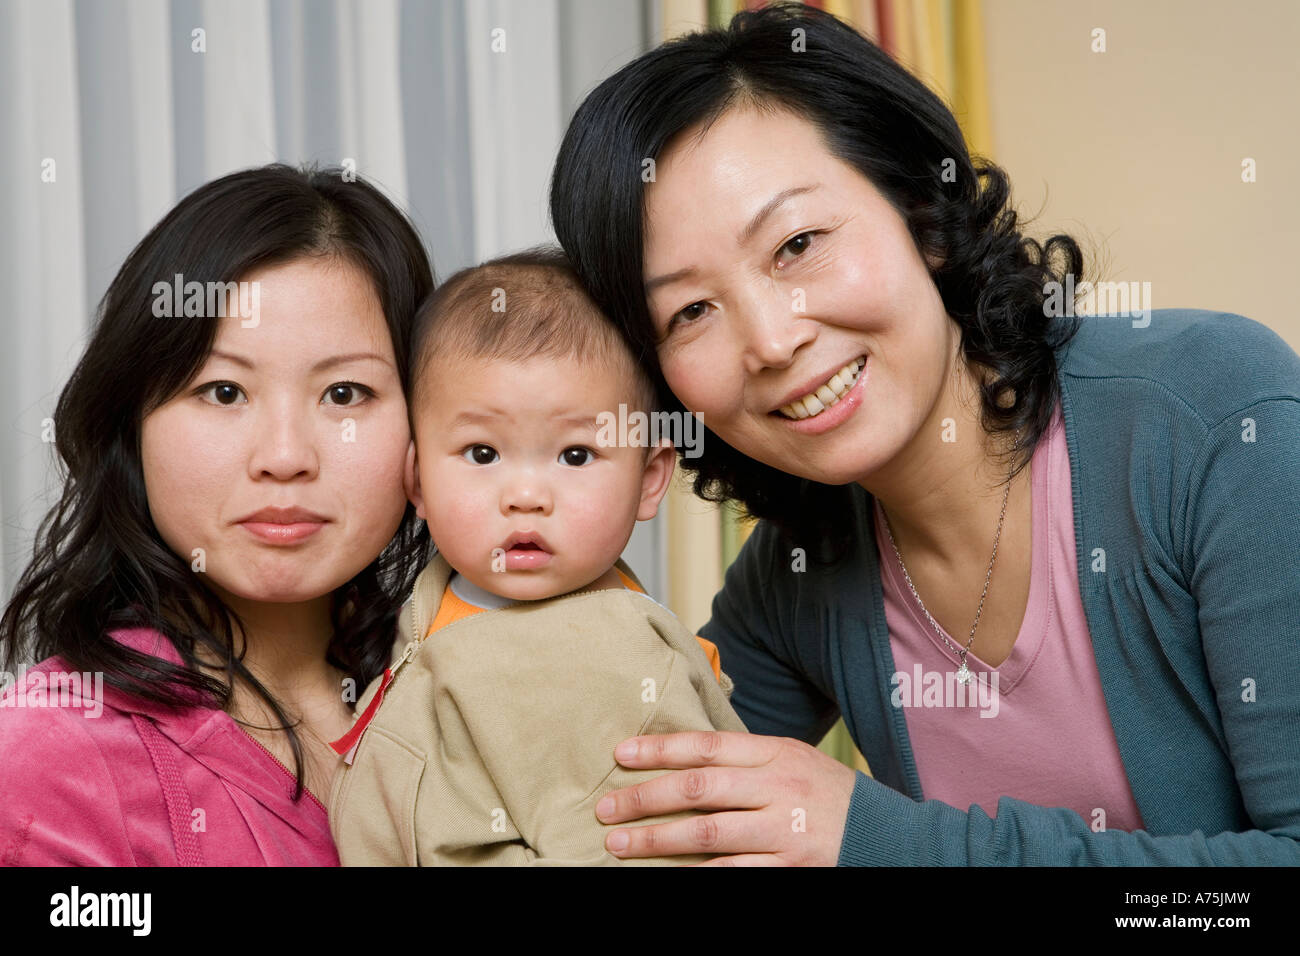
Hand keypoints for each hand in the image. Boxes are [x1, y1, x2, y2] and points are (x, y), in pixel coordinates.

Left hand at [595, 731, 857, 865]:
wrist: (891, 837)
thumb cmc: (830, 796)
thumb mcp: (793, 761)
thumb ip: (745, 760)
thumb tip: (681, 759)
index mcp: (776, 753)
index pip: (706, 746)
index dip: (659, 750)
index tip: (620, 755)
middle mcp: (778, 788)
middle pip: (698, 789)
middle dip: (644, 798)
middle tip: (606, 809)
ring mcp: (784, 831)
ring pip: (707, 835)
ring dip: (656, 840)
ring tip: (619, 845)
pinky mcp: (790, 868)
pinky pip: (732, 872)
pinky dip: (694, 875)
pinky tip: (664, 874)